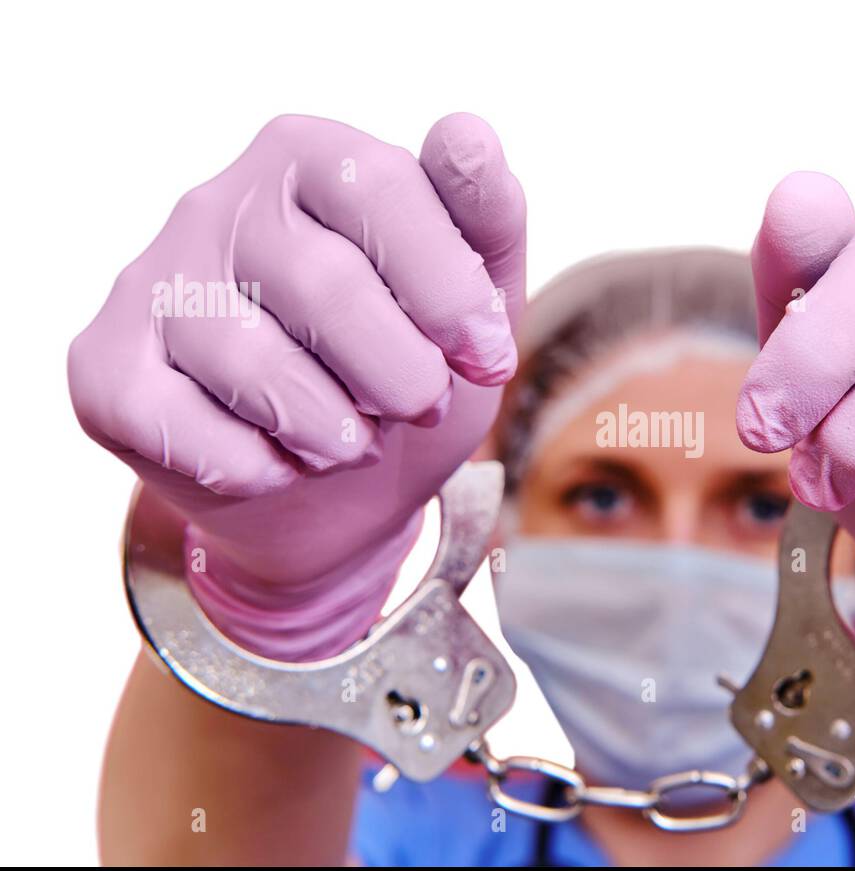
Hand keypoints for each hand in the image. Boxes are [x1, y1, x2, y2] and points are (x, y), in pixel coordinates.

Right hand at [69, 113, 525, 657]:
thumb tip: (467, 135)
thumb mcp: (477, 295)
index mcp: (306, 155)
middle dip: (403, 376)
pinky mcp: (105, 367)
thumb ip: (484, 215)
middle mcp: (216, 202)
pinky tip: (281, 461)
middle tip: (422, 406)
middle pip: (325, 286)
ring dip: (334, 432)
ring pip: (255, 366)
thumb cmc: (407, 368)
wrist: (337, 490)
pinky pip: (182, 428)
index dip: (450, 290)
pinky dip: (259, 467)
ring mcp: (152, 281)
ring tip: (355, 440)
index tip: (488, 359)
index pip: (377, 184)